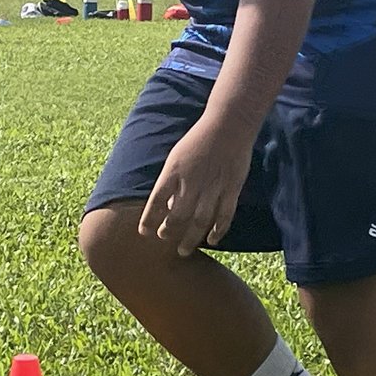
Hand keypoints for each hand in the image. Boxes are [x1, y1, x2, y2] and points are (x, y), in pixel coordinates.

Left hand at [140, 117, 253, 257]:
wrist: (228, 125)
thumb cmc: (198, 139)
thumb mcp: (177, 157)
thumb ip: (172, 181)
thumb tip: (168, 206)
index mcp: (174, 171)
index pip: (156, 201)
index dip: (149, 219)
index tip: (144, 232)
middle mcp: (192, 182)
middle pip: (177, 215)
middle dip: (169, 232)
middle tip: (165, 240)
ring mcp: (213, 187)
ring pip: (200, 220)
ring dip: (191, 238)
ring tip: (184, 250)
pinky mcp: (231, 188)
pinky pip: (224, 215)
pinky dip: (218, 230)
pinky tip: (212, 240)